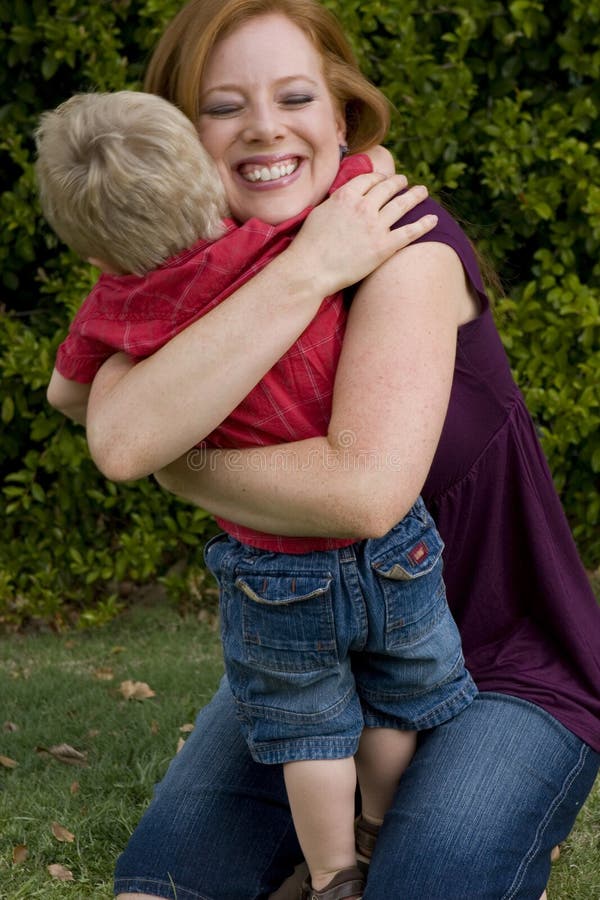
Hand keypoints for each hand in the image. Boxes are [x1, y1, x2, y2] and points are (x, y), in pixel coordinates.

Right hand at [288, 173, 436, 296]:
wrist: (310, 270)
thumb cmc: (309, 244)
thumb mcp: (319, 212)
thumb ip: (337, 202)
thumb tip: (344, 198)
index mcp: (346, 196)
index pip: (370, 179)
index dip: (380, 177)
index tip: (384, 179)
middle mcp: (364, 207)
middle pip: (388, 188)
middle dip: (398, 183)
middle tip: (404, 182)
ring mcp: (376, 227)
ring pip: (402, 205)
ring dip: (415, 196)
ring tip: (422, 192)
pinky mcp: (384, 247)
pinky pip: (410, 231)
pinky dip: (424, 223)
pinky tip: (433, 218)